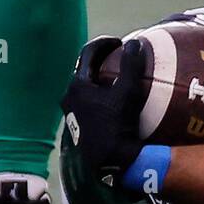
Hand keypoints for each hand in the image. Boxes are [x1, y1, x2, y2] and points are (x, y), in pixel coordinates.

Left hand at [61, 36, 146, 183]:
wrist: (110, 161)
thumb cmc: (117, 124)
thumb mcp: (128, 92)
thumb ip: (131, 65)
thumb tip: (134, 43)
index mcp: (77, 85)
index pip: (88, 53)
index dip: (104, 43)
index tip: (120, 42)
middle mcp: (69, 96)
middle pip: (85, 68)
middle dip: (102, 59)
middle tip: (120, 56)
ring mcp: (72, 112)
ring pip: (85, 86)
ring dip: (100, 77)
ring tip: (118, 77)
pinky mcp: (77, 125)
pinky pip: (87, 100)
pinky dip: (100, 93)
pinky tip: (114, 100)